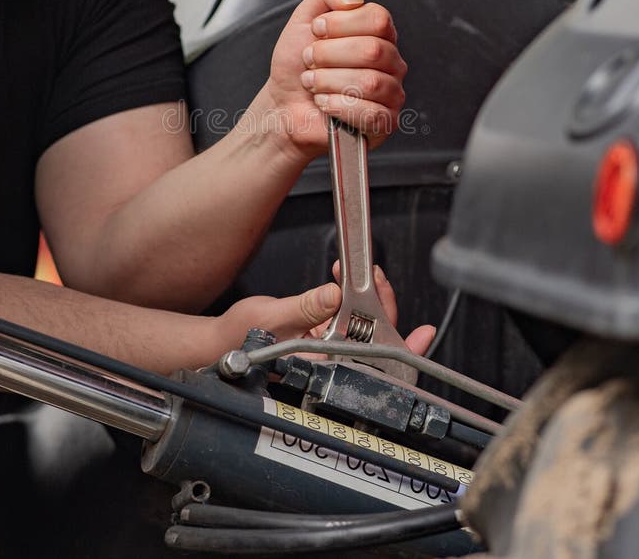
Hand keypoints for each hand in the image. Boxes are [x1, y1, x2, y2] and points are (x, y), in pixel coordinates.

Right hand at [217, 267, 434, 357]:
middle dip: (380, 303)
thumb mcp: (271, 317)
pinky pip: (343, 321)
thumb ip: (304, 308)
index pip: (375, 360)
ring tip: (354, 273)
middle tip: (374, 274)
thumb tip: (333, 296)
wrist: (216, 344)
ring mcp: (326, 350)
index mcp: (324, 366)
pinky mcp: (318, 338)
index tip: (422, 333)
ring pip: (360, 327)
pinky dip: (346, 300)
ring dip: (362, 299)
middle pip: (373, 338)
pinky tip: (338, 281)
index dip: (403, 348)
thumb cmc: (236, 340)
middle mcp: (330, 361)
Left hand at [265, 0, 406, 156]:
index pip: (377, 18)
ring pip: (370, 83)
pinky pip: (370, 113)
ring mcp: (391, 93)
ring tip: (312, 83)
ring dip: (328, 82)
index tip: (316, 31)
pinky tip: (324, 103)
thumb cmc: (297, 64)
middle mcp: (391, 61)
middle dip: (328, 55)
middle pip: (373, 50)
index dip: (340, 24)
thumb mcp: (305, 16)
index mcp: (379, 33)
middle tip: (310, 60)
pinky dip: (337, 106)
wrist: (284, 103)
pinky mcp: (384, 123)